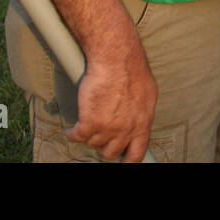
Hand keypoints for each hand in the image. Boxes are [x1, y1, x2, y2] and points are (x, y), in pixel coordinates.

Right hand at [66, 38, 157, 161]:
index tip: (122, 161)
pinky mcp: (89, 122)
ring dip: (88, 135)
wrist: (116, 59)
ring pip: (92, 143)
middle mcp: (126, 130)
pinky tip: (71, 129)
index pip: (137, 154)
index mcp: (142, 124)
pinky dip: (72, 133)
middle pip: (110, 152)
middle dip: (104, 145)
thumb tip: (138, 119)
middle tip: (100, 134)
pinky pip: (76, 136)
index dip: (128, 161)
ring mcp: (107, 128)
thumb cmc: (132, 70)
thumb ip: (141, 112)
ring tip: (86, 125)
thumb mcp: (147, 94)